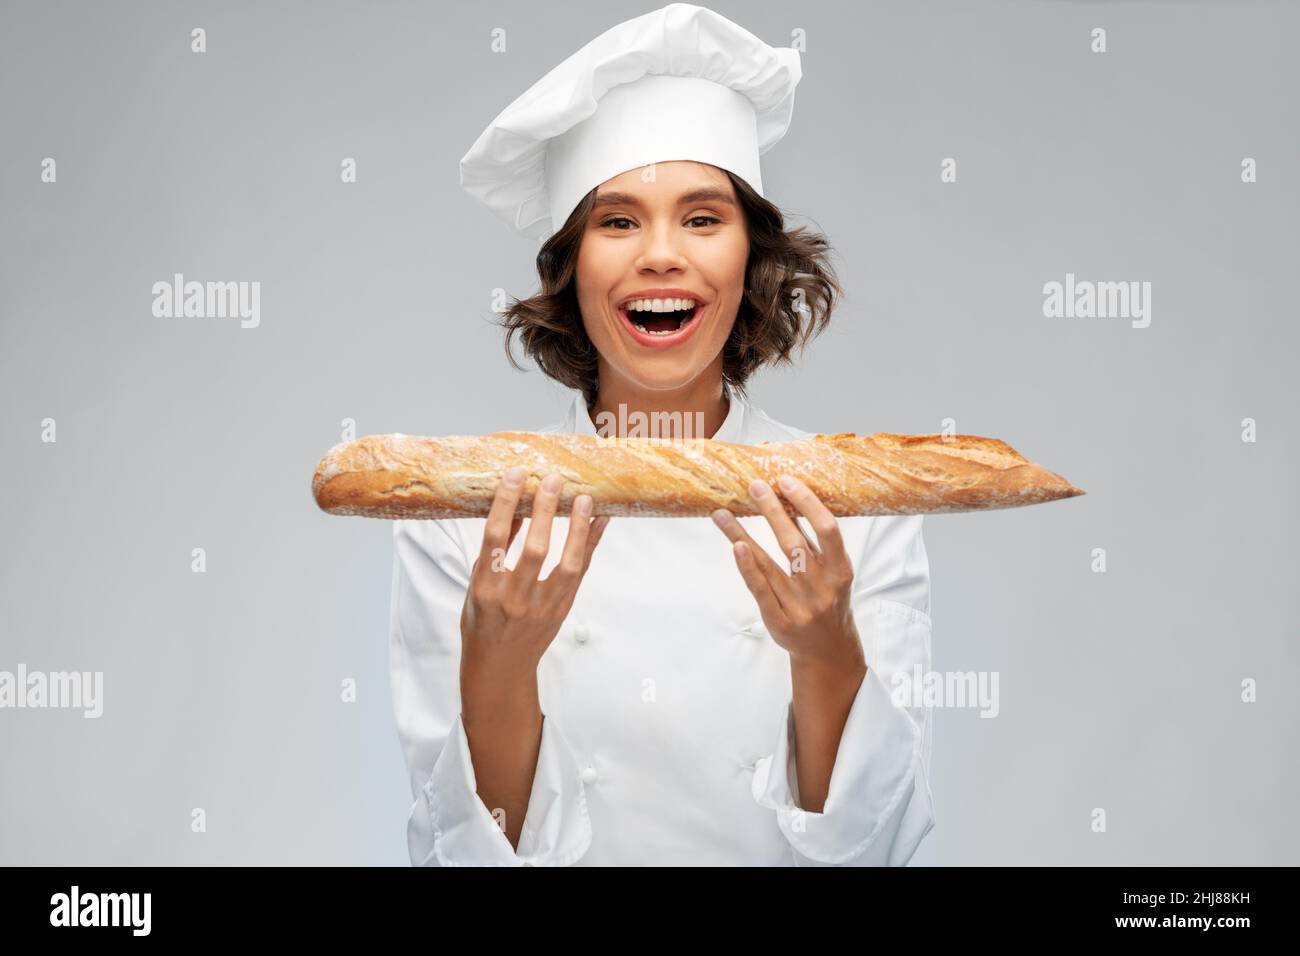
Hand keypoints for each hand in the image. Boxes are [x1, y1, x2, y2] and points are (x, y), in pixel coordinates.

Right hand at [461, 467, 609, 678]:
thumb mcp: (476, 584)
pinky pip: (580, 573)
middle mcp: (514, 598)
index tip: (515, 475)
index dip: (505, 503)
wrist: (500, 666)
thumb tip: (512, 506)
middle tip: (552, 480)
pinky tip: (599, 521)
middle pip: (534, 549)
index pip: (495, 538)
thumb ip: (494, 549)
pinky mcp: (561, 610)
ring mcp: (541, 606)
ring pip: (565, 563)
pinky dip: (590, 544)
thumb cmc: (482, 622)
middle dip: (544, 511)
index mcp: (485, 589)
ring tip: (583, 498)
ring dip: (576, 528)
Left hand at [711, 475, 863, 668]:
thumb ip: (813, 541)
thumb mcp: (832, 572)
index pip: (827, 529)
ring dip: (742, 535)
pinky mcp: (779, 621)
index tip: (785, 481)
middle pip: (794, 544)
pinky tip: (735, 546)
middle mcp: (822, 588)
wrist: (828, 650)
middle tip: (754, 485)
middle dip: (773, 511)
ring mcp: (800, 607)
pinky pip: (760, 590)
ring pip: (768, 564)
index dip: (807, 503)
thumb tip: (789, 499)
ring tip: (722, 513)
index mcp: (841, 571)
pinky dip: (747, 567)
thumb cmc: (828, 600)